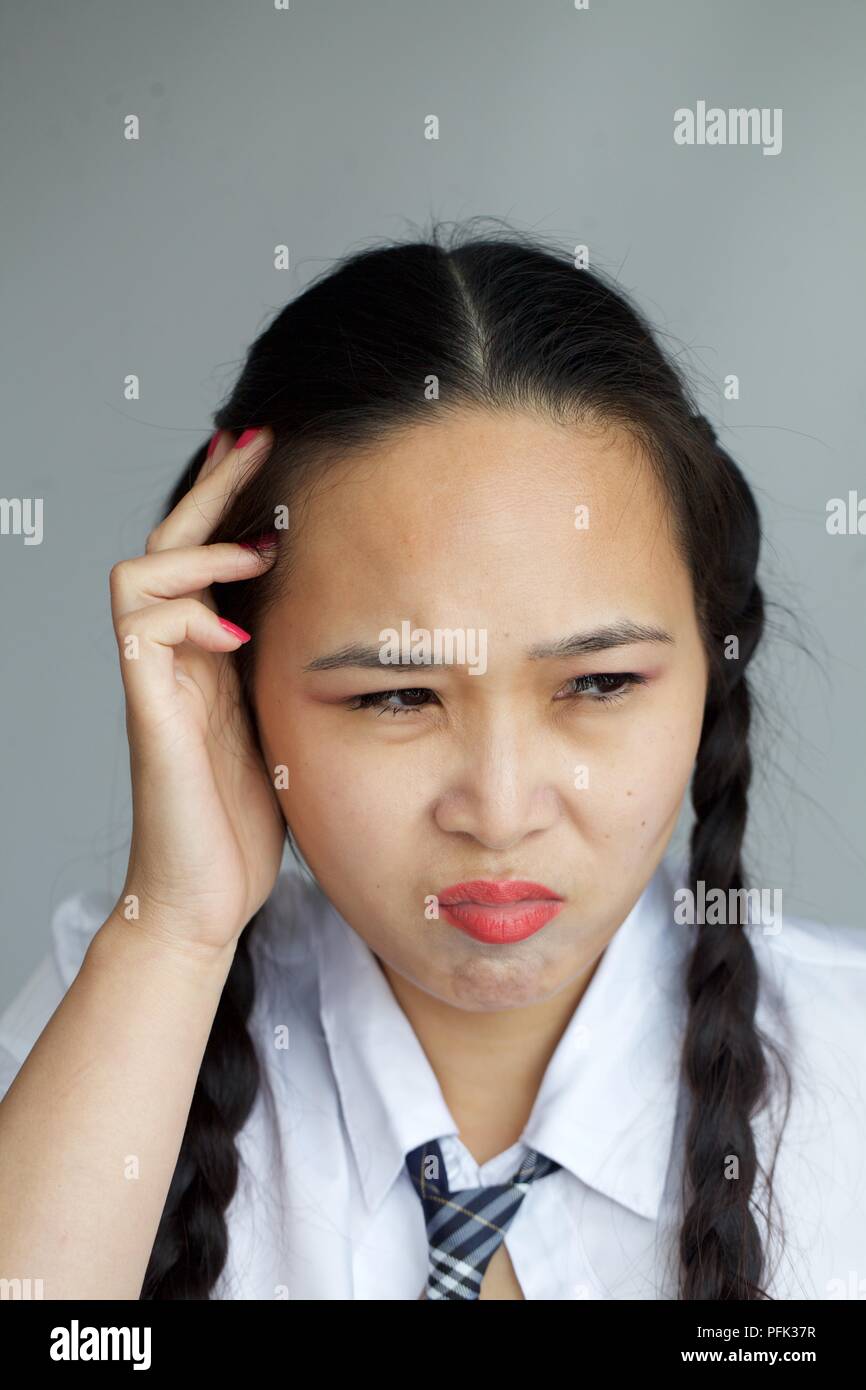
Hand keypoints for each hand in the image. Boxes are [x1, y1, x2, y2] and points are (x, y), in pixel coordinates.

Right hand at [108, 428, 285, 952]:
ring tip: (256, 547)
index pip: (207, 553)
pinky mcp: (148, 714)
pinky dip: (186, 610)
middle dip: (214, 486)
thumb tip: (351, 622)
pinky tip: (235, 626)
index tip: (276, 453)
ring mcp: (157, 683)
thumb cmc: (249, 821)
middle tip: (255, 437)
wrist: (204, 897)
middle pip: (171, 543)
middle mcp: (176, 658)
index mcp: (210, 655)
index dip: (233, 500)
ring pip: (141, 574)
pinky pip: (142, 630)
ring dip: (197, 546)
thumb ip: (294, 672)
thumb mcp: (288, 727)